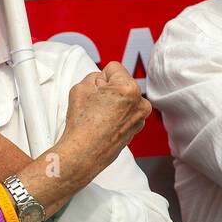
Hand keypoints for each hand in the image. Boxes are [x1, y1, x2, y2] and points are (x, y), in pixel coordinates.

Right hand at [57, 61, 149, 185]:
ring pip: (123, 98)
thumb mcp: (81, 87)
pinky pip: (125, 113)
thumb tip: (103, 81)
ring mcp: (140, 118)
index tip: (94, 92)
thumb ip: (94, 77)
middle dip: (108, 90)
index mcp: (130, 89)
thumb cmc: (82, 123)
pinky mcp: (136, 129)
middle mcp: (141, 103)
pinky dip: (116, 115)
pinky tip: (103, 124)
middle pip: (120, 83)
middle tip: (94, 105)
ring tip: (98, 116)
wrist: (83, 153)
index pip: (113, 68)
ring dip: (113, 102)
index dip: (99, 78)